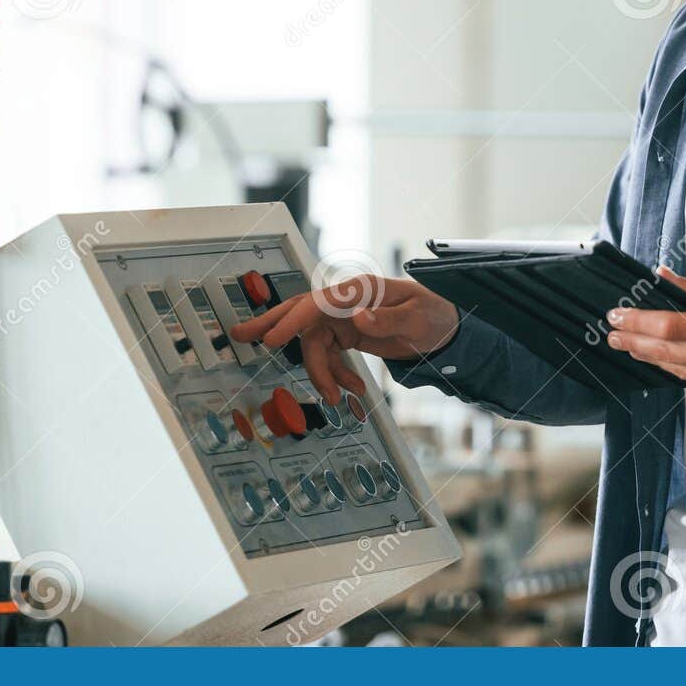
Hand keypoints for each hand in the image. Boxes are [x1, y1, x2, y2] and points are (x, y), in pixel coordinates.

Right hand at [227, 276, 460, 403]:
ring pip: (314, 344)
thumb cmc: (434, 315)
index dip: (293, 320)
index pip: (317, 303)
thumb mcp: (418, 318)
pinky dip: (335, 375)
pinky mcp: (347, 335)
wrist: (444, 329)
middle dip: (271, 325)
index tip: (273, 339)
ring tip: (338, 395)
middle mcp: (346, 302)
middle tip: (241, 336)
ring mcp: (344, 319)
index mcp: (360, 290)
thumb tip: (358, 319)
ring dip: (320, 372)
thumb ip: (388, 319)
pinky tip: (351, 389)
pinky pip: (329, 356)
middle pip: (300, 311)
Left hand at [605, 269, 685, 404]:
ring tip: (631, 344)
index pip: (666, 327)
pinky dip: (679, 368)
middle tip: (612, 334)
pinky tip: (668, 357)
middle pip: (662, 352)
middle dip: (632, 342)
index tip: (615, 316)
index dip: (636, 322)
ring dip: (651, 356)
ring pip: (675, 369)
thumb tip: (661, 277)